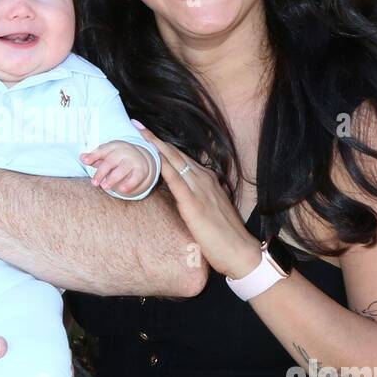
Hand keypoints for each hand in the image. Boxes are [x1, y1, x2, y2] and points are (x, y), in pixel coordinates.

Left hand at [80, 140, 155, 196]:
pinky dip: (129, 184)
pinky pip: (135, 177)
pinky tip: (122, 189)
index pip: (102, 150)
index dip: (93, 156)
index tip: (85, 161)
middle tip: (94, 183)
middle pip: (111, 161)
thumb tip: (82, 157)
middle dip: (101, 172)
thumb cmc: (117, 158)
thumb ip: (94, 158)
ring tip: (105, 187)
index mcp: (113, 147)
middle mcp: (123, 152)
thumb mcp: (106, 156)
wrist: (140, 159)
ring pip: (123, 169)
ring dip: (113, 178)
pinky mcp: (141, 171)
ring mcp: (133, 161)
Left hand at [131, 122, 262, 278]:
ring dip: (156, 145)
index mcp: (208, 180)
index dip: (164, 145)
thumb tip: (184, 195)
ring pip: (174, 161)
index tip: (148, 133)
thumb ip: (198, 198)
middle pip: (176, 154)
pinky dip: (164, 165)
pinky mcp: (194, 204)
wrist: (240, 252)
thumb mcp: (211, 210)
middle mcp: (205, 179)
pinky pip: (176, 180)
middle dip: (155, 138)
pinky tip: (154, 155)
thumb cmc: (225, 236)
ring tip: (139, 131)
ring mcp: (200, 190)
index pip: (182, 158)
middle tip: (137, 124)